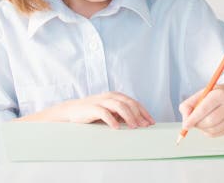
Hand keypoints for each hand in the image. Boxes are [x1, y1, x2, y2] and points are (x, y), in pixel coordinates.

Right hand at [21, 91, 154, 128]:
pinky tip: (116, 128)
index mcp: (116, 96)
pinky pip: (104, 113)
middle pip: (129, 103)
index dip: (144, 112)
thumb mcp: (110, 112)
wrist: (72, 110)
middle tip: (145, 126)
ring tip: (134, 127)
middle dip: (139, 115)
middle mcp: (110, 96)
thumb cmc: (93, 112)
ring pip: (119, 106)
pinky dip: (112, 120)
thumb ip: (121, 115)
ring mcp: (101, 101)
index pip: (134, 103)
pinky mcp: (92, 108)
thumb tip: (138, 123)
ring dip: (128, 117)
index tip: (151, 122)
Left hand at [178, 84, 223, 137]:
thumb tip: (185, 121)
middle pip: (210, 121)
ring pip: (213, 130)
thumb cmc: (216, 95)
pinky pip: (216, 134)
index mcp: (220, 94)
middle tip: (192, 122)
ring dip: (202, 129)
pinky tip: (207, 124)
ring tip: (200, 121)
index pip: (205, 108)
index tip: (185, 125)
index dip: (193, 118)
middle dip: (197, 124)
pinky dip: (207, 132)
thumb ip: (189, 104)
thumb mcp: (203, 93)